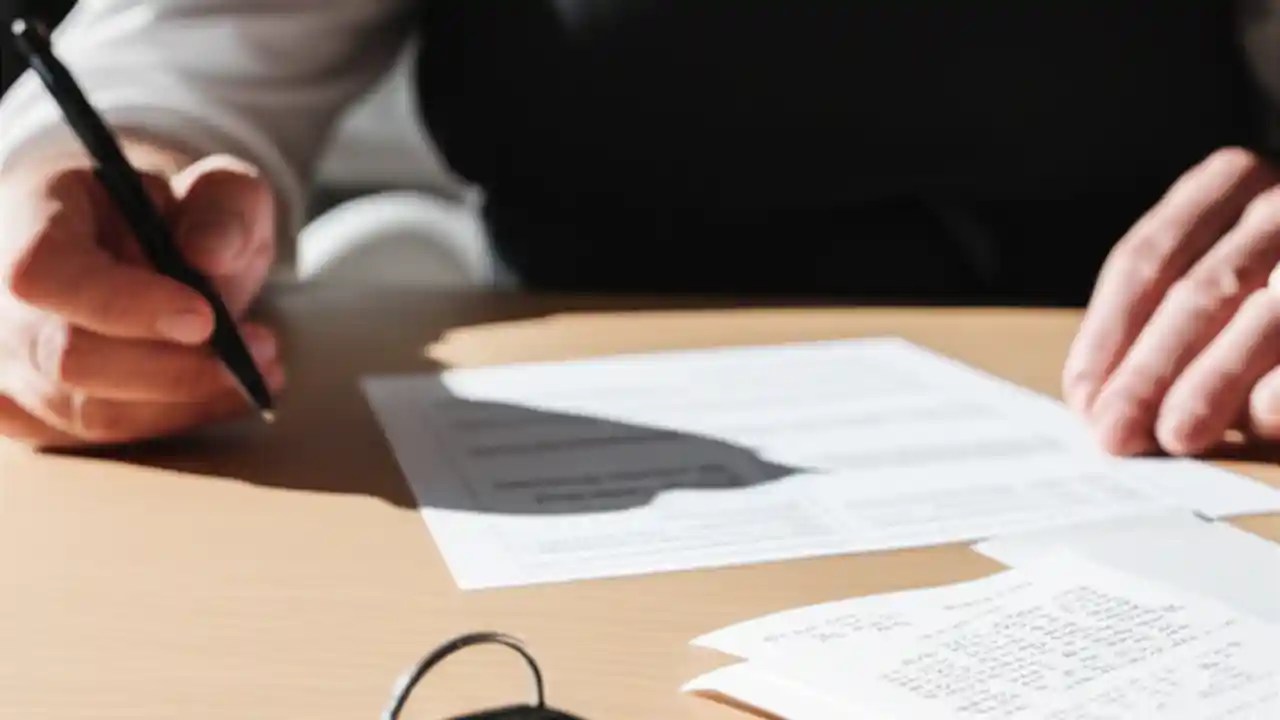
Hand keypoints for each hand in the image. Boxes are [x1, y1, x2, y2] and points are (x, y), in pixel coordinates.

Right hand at [0, 149, 284, 447]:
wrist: (145, 252)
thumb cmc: (173, 217)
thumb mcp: (219, 190)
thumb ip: (226, 210)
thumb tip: (211, 255)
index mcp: (27, 214)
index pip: (44, 272)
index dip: (121, 304)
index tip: (204, 318)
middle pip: (69, 359)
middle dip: (178, 365)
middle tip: (261, 349)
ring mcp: (4, 363)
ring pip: (90, 412)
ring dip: (186, 399)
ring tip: (257, 370)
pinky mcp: (28, 412)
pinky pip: (100, 439)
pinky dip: (172, 420)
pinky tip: (221, 394)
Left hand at [1065, 146, 1279, 455]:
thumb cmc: (1262, 301)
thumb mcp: (1207, 285)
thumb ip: (1154, 327)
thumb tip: (1094, 400)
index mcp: (1228, 182)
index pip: (1145, 259)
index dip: (1108, 334)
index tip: (1082, 396)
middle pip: (1200, 291)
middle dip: (1151, 370)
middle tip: (1115, 432)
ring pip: (1265, 316)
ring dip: (1214, 382)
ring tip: (1174, 435)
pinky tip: (1260, 416)